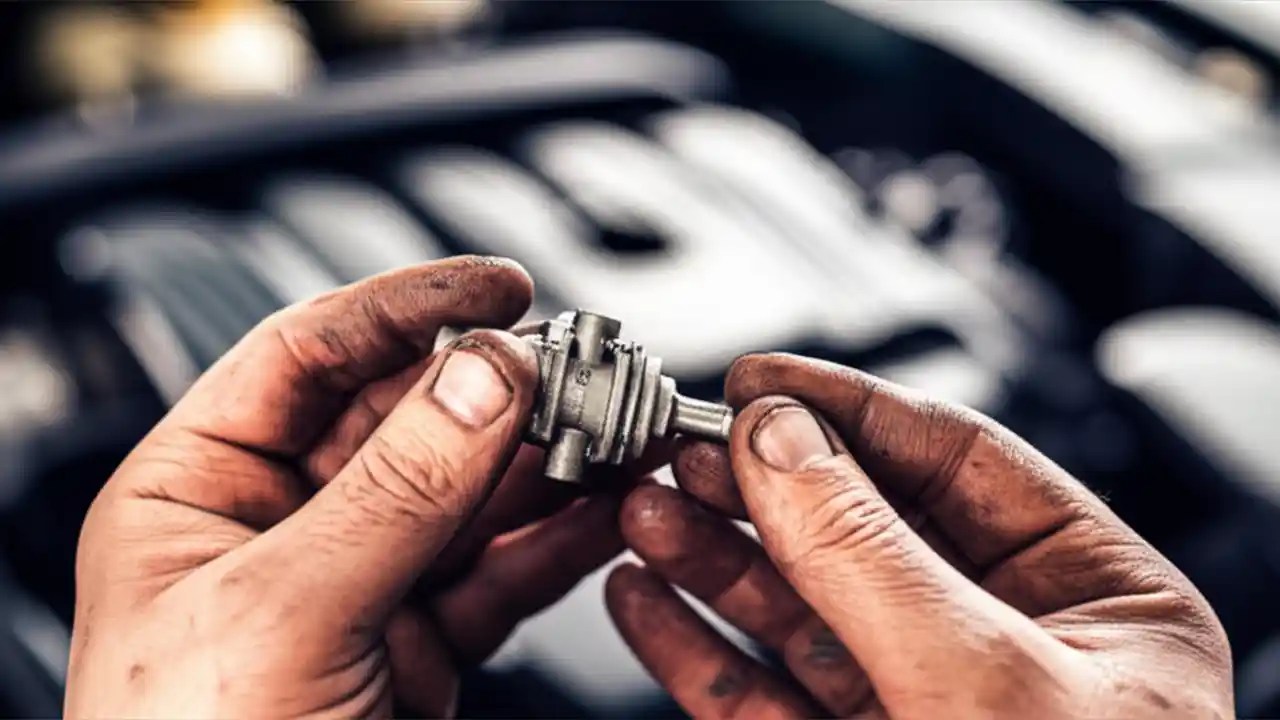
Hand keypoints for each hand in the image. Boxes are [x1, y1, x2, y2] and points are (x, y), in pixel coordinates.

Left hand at [65, 257, 632, 717]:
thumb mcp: (280, 617)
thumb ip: (393, 492)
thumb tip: (483, 378)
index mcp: (197, 493)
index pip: (308, 355)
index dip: (408, 306)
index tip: (501, 288)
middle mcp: (278, 526)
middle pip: (407, 414)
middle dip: (502, 389)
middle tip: (588, 371)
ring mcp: (357, 584)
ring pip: (469, 489)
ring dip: (549, 458)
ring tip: (618, 431)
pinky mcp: (420, 645)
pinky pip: (501, 569)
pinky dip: (559, 539)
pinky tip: (606, 510)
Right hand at [607, 353, 1232, 718]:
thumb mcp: (983, 681)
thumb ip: (869, 554)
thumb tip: (784, 441)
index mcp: (1098, 603)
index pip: (959, 461)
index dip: (848, 410)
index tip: (759, 382)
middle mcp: (1010, 650)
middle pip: (861, 528)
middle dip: (762, 483)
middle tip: (677, 443)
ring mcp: (925, 712)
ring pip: (800, 609)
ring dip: (714, 555)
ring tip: (643, 508)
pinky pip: (764, 695)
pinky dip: (699, 647)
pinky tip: (648, 601)